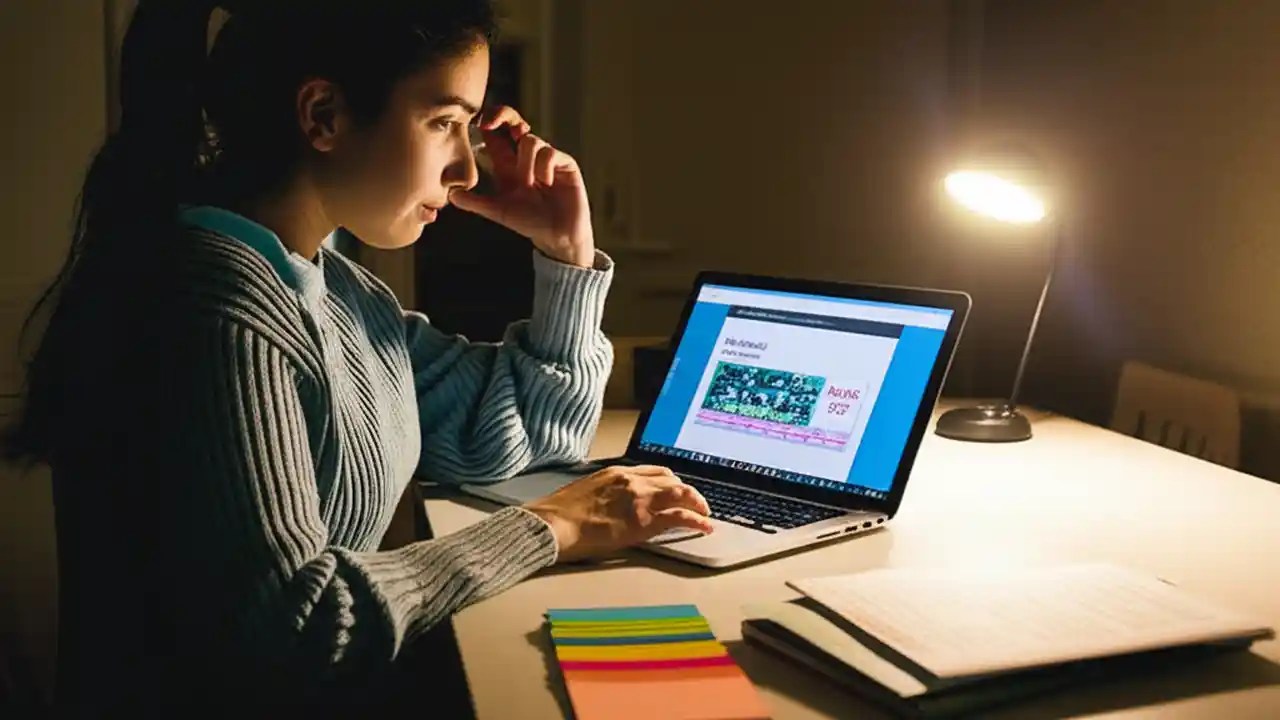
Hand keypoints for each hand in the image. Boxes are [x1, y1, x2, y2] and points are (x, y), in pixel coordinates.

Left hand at [448, 106, 594, 267]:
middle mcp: (526, 156)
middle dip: (503, 116)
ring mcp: (546, 158)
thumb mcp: (498, 211)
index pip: (496, 134)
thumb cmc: (530, 223)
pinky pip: (549, 153)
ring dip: (526, 164)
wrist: (557, 236)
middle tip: (491, 122)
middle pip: (513, 121)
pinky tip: (545, 183)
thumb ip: (476, 203)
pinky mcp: (564, 163)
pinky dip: (544, 167)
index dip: (488, 122)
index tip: (479, 123)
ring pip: (530, 141)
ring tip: (530, 185)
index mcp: (507, 163)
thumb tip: (452, 195)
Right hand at [522, 465, 713, 562]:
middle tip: (693, 502)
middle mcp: (632, 480)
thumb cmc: (560, 514)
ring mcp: (640, 499)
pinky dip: (697, 520)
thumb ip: (605, 493)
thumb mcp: (585, 492)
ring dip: (697, 503)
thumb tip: (611, 503)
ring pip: (681, 493)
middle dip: (685, 490)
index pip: (653, 471)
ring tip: (705, 513)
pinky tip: (705, 526)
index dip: (668, 481)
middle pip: (671, 479)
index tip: (674, 489)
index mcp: (616, 473)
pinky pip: (680, 517)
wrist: (553, 524)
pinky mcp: (644, 521)